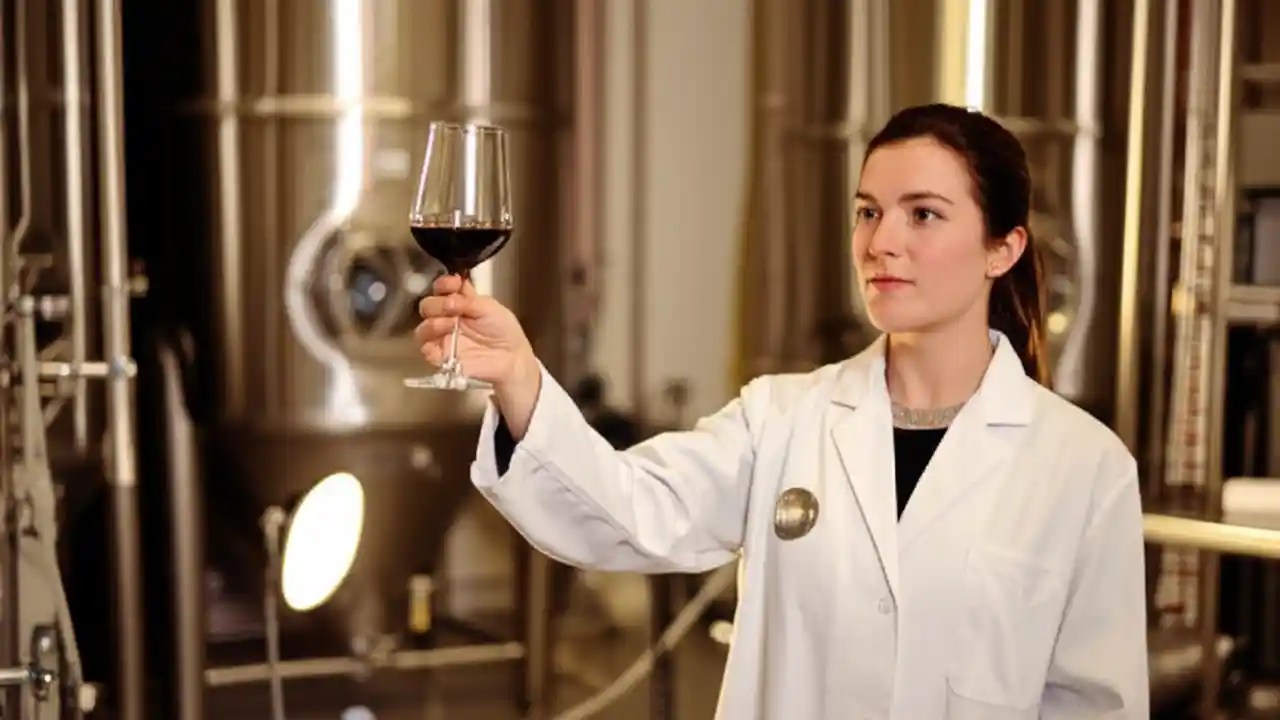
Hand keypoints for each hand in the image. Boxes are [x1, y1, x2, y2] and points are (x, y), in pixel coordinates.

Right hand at [416, 275, 541, 435]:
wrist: (512, 357)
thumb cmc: (503, 330)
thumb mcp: (490, 307)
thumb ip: (469, 299)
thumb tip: (451, 294)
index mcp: (458, 302)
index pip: (440, 288)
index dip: (443, 284)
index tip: (453, 284)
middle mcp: (446, 318)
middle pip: (427, 306)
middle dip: (437, 304)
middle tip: (452, 307)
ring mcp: (442, 338)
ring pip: (422, 329)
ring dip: (433, 323)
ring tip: (451, 324)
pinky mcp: (442, 357)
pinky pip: (426, 351)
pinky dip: (430, 345)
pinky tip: (445, 341)